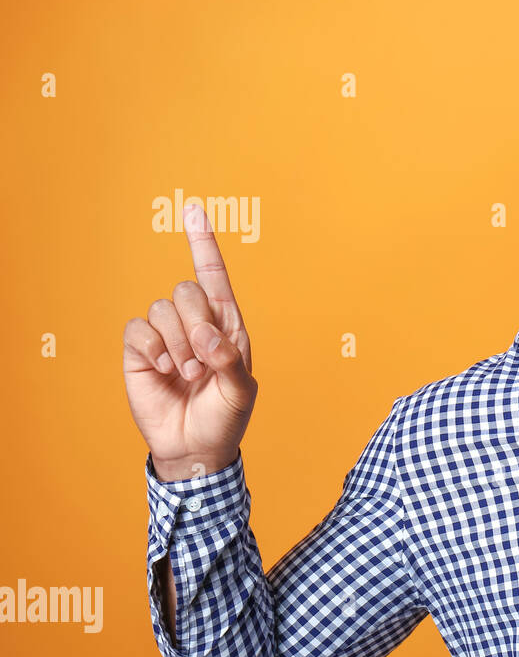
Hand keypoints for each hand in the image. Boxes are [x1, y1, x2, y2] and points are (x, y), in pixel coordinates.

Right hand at [123, 204, 256, 480]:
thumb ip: (230, 360)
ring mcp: (166, 335)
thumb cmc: (225, 417)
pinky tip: (162, 370)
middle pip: (187, 290)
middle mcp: (195, 323)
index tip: (194, 210)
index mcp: (227, 325)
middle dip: (196, 325)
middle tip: (203, 362)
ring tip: (187, 373)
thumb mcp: (241, 391)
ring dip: (177, 344)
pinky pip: (139, 327)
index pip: (214, 276)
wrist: (195, 447)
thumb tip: (208, 336)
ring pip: (162, 308)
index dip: (203, 243)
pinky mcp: (140, 349)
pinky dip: (153, 348)